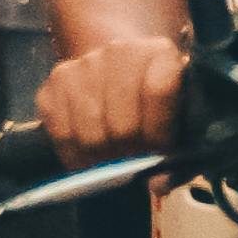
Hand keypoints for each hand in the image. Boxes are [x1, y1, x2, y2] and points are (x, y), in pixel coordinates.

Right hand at [42, 34, 185, 160]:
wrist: (121, 68)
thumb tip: (157, 186)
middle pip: (121, 123)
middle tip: (132, 157)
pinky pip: (60, 133)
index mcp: (160, 54)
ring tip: (111, 158)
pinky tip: (88, 154)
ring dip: (100, 158)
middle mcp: (119, 51)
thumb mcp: (181, 120)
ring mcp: (83, 64)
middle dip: (128, 152)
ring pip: (88, 134)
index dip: (158, 132)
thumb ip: (179, 155)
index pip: (158, 92)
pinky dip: (74, 155)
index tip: (158, 151)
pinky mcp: (56, 80)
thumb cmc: (156, 103)